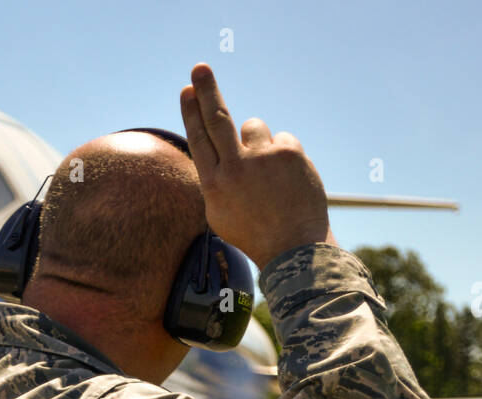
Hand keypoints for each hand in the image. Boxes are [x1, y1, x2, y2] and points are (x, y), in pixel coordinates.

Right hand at [180, 63, 334, 270]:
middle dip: (207, 91)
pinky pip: (282, 139)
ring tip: (269, 176)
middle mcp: (235, 169)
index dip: (191, 112)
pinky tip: (288, 181)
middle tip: (199, 68)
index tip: (186, 91)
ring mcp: (263, 159)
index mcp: (214, 185)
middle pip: (217, 119)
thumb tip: (216, 147)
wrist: (294, 248)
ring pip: (255, 128)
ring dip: (259, 143)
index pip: (199, 139)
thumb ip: (216, 178)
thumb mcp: (220, 212)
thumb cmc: (254, 232)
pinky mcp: (288, 153)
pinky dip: (284, 155)